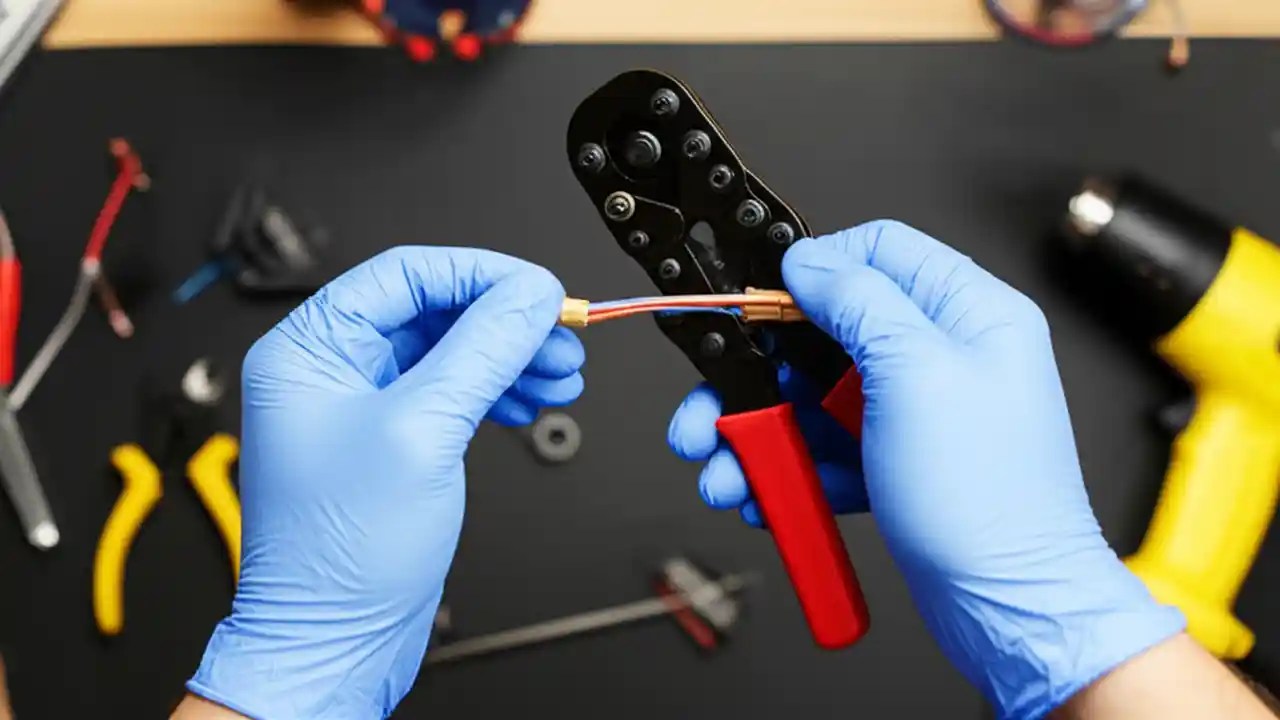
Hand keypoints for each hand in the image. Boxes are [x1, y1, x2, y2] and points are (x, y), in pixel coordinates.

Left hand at [186, 247, 583, 719]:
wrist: (335, 640)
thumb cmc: (340, 556)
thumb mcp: (423, 431)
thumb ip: (482, 350)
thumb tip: (528, 295)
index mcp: (309, 348)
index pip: (406, 274)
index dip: (482, 274)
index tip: (540, 289)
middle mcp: (331, 369)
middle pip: (435, 309)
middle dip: (506, 320)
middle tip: (561, 335)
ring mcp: (363, 405)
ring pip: (452, 350)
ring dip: (511, 356)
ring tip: (560, 373)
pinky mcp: (393, 439)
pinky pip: (453, 390)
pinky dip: (498, 391)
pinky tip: (531, 401)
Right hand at [667, 221, 1183, 718]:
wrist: (1010, 610)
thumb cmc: (991, 503)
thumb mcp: (916, 375)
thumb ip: (860, 302)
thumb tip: (810, 260)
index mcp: (967, 314)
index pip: (879, 251)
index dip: (813, 268)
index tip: (760, 303)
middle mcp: (942, 357)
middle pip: (826, 333)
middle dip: (759, 374)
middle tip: (713, 407)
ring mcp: (917, 414)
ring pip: (815, 399)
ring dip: (761, 434)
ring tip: (726, 473)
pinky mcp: (896, 465)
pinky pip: (827, 451)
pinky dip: (790, 473)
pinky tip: (765, 497)